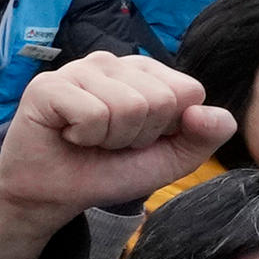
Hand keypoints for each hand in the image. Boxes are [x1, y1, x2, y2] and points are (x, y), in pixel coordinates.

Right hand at [0, 51, 234, 258]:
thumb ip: (204, 136)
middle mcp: (114, 62)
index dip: (168, 128)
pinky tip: (68, 135)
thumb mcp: (169, 160)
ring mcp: (80, 69)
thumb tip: (208, 112)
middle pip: (160, 100)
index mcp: (146, 73)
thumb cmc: (107, 170)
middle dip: (138, 136)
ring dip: (110, 139)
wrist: (52, 195)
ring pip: (128, 106)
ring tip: (88, 139)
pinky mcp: (49, 85)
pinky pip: (93, 113)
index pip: (188, 91)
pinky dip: (84, 137)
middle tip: (108, 142)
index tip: (138, 139)